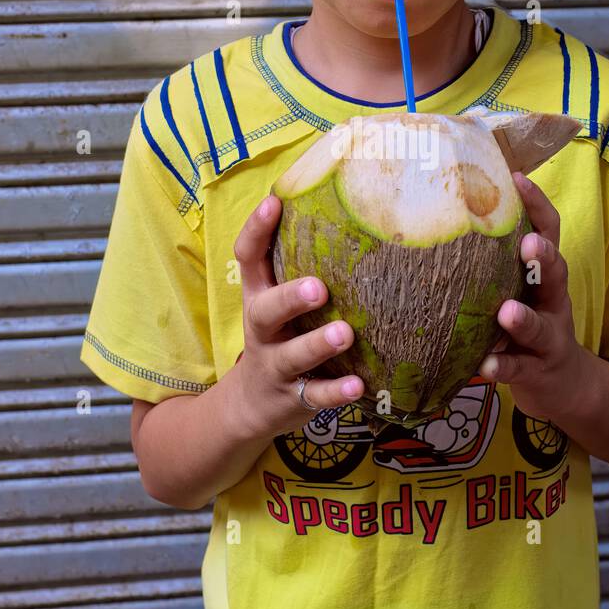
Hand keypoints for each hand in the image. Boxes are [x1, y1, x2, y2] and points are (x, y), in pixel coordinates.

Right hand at [230, 194, 365, 438]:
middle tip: (319, 287)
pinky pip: (315, 396)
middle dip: (290, 298)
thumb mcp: (279, 303)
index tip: (274, 202)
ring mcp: (276, 366)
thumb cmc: (280, 336)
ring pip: (292, 356)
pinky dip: (336, 393)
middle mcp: (263, 330)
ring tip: (345, 333)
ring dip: (318, 344)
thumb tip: (349, 212)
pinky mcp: (293, 398)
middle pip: (265, 311)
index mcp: (259, 297)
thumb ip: (301, 267)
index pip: (248, 259)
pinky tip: (359, 386)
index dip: (256, 230)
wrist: (250, 406)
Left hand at [478, 173, 591, 424]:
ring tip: (506, 312)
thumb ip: (493, 261)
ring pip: (540, 325)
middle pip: (555, 273)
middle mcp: (551, 300)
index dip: (536, 204)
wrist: (563, 386)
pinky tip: (485, 365)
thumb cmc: (527, 324)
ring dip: (523, 318)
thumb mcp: (518, 289)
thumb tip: (444, 213)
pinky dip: (503, 365)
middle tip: (528, 244)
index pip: (548, 230)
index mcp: (543, 274)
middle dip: (544, 257)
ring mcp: (548, 338)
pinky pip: (519, 367)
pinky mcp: (537, 371)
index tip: (516, 177)